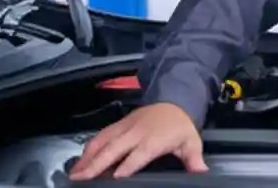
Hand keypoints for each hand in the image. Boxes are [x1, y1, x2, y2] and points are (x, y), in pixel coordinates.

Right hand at [68, 102, 206, 179]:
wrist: (175, 99)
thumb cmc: (180, 125)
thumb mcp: (191, 142)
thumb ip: (194, 160)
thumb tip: (202, 173)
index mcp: (154, 139)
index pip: (138, 154)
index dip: (127, 165)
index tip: (115, 176)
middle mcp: (136, 132)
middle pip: (114, 148)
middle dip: (97, 163)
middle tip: (80, 177)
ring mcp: (125, 127)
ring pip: (103, 140)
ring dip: (88, 156)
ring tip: (75, 172)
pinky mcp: (118, 123)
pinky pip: (101, 134)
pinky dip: (90, 147)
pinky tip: (81, 159)